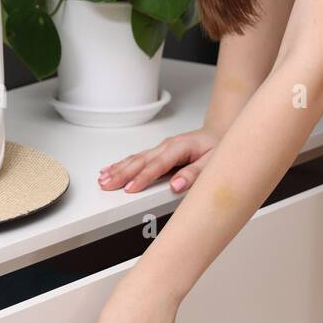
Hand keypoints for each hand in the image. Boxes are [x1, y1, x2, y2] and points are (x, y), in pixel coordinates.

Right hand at [98, 127, 219, 194]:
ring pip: (135, 159)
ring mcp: (161, 148)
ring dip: (118, 169)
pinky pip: (137, 158)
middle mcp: (167, 146)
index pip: (158, 165)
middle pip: (140, 161)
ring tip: (103, 180)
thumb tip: (176, 185)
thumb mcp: (213, 162)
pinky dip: (122, 164)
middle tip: (107, 186)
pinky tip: (111, 170)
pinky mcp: (159, 151)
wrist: (219, 133)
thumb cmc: (218, 147)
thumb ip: (194, 174)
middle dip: (122, 174)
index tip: (130, 188)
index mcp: (179, 147)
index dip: (143, 178)